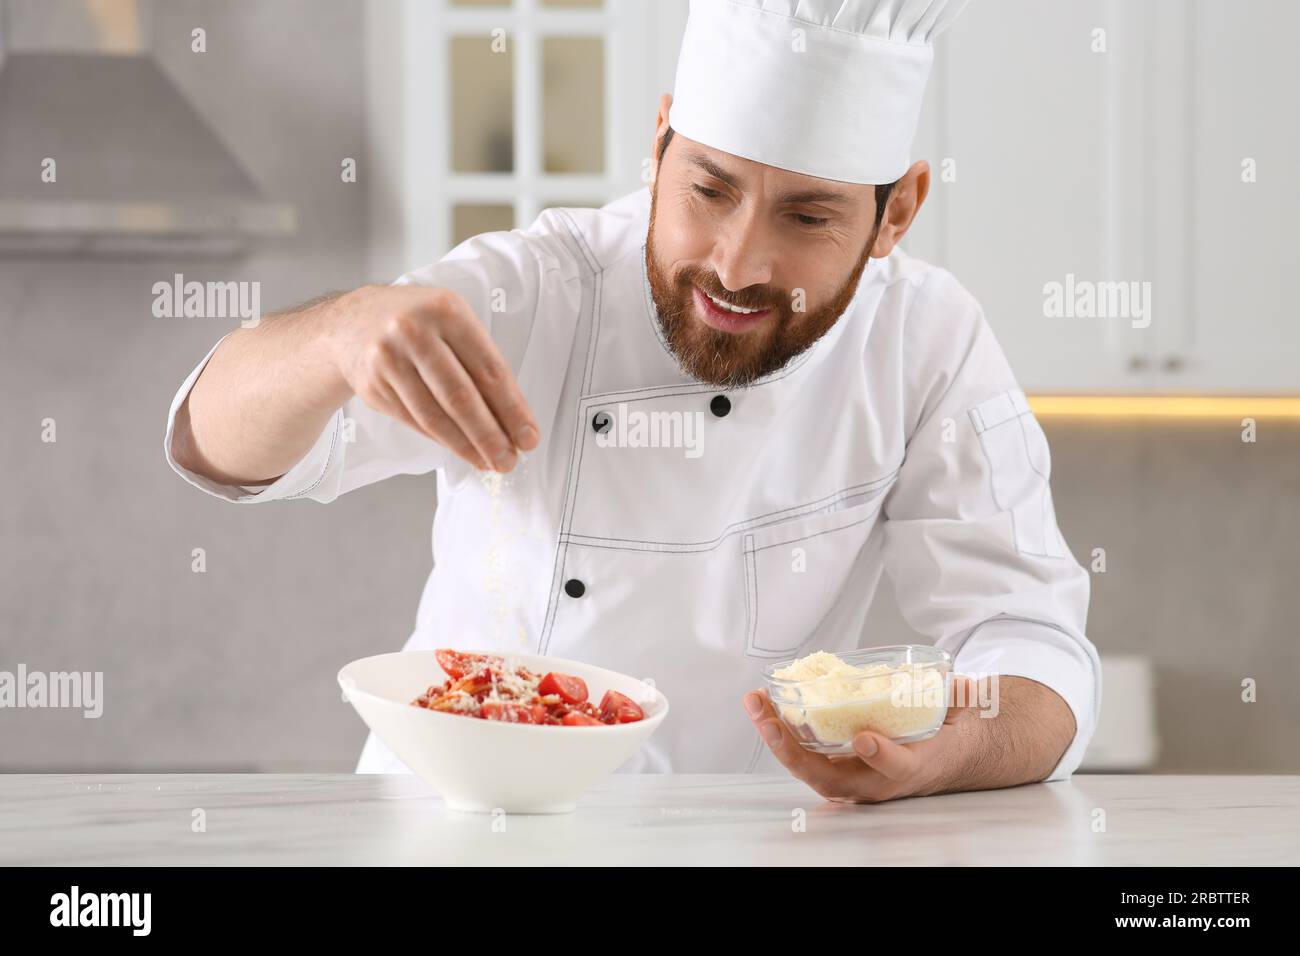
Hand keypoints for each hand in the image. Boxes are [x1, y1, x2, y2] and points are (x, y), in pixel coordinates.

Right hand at [327, 285, 539, 471]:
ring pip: (434, 416)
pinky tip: (461, 449)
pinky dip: (442, 440)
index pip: (488, 369)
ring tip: (489, 462)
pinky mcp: (373, 386)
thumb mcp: (451, 322)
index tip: (528, 435)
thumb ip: (479, 361)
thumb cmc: (416, 323)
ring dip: (466, 445)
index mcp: (446, 311)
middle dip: (490, 435)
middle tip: (509, 459)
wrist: (351, 322)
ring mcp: (388, 360)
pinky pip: (415, 421)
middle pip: (460, 396)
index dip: (512, 408)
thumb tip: (511, 417)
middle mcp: (414, 332)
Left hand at [741, 676, 979, 802]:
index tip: (867, 739)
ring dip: (776, 737)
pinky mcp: (834, 765)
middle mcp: (877, 781)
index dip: (882, 757)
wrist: (942, 755)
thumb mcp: (962, 717)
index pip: (898, 769)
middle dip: (795, 752)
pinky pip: (802, 753)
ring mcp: (852, 777)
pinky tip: (761, 705)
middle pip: (831, 777)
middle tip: (772, 722)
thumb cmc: (947, 734)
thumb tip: (968, 688)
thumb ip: (963, 702)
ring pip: (807, 767)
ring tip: (755, 705)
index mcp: (914, 769)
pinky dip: (779, 730)